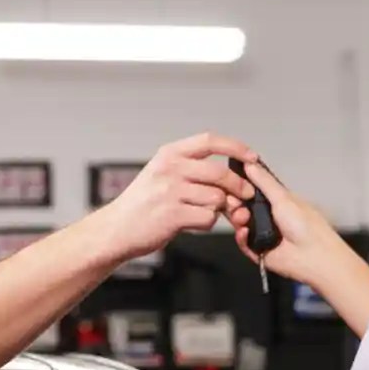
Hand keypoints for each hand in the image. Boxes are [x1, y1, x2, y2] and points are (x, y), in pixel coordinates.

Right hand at [99, 132, 257, 259]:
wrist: (116, 229)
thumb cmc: (142, 204)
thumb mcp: (161, 173)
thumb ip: (191, 169)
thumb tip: (231, 175)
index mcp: (169, 154)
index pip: (210, 141)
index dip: (236, 147)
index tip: (252, 157)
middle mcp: (170, 169)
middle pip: (220, 173)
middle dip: (239, 186)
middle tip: (245, 195)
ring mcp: (170, 192)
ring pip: (216, 198)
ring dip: (218, 209)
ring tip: (203, 212)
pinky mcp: (172, 215)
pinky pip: (208, 218)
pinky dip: (207, 223)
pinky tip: (193, 223)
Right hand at [224, 162, 349, 286]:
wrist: (313, 256)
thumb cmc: (306, 226)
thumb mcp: (283, 198)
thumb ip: (264, 182)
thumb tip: (249, 164)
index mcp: (277, 202)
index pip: (252, 192)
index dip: (240, 187)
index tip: (230, 182)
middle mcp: (269, 217)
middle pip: (242, 207)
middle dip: (234, 202)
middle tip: (232, 201)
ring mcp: (262, 235)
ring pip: (240, 224)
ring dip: (237, 219)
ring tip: (242, 218)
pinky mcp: (258, 252)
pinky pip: (243, 243)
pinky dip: (241, 237)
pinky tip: (244, 231)